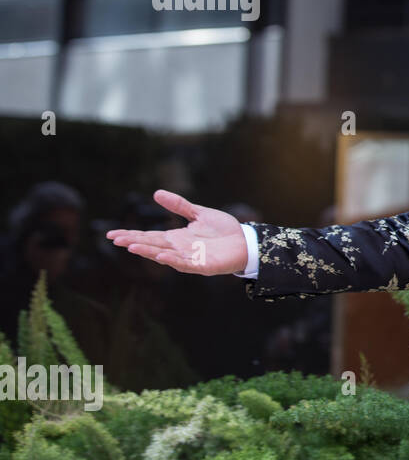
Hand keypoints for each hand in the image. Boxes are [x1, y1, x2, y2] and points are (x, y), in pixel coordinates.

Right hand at [105, 189, 247, 275]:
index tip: (111, 234)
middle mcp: (179, 249)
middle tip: (114, 239)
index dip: (131, 235)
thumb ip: (179, 205)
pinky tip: (161, 256)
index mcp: (176, 238)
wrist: (246, 241)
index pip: (149, 236)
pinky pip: (186, 264)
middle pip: (152, 245)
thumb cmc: (223, 230)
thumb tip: (156, 193)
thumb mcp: (199, 213)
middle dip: (133, 242)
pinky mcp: (203, 266)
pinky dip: (173, 260)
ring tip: (132, 247)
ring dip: (148, 252)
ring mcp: (190, 258)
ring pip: (165, 256)